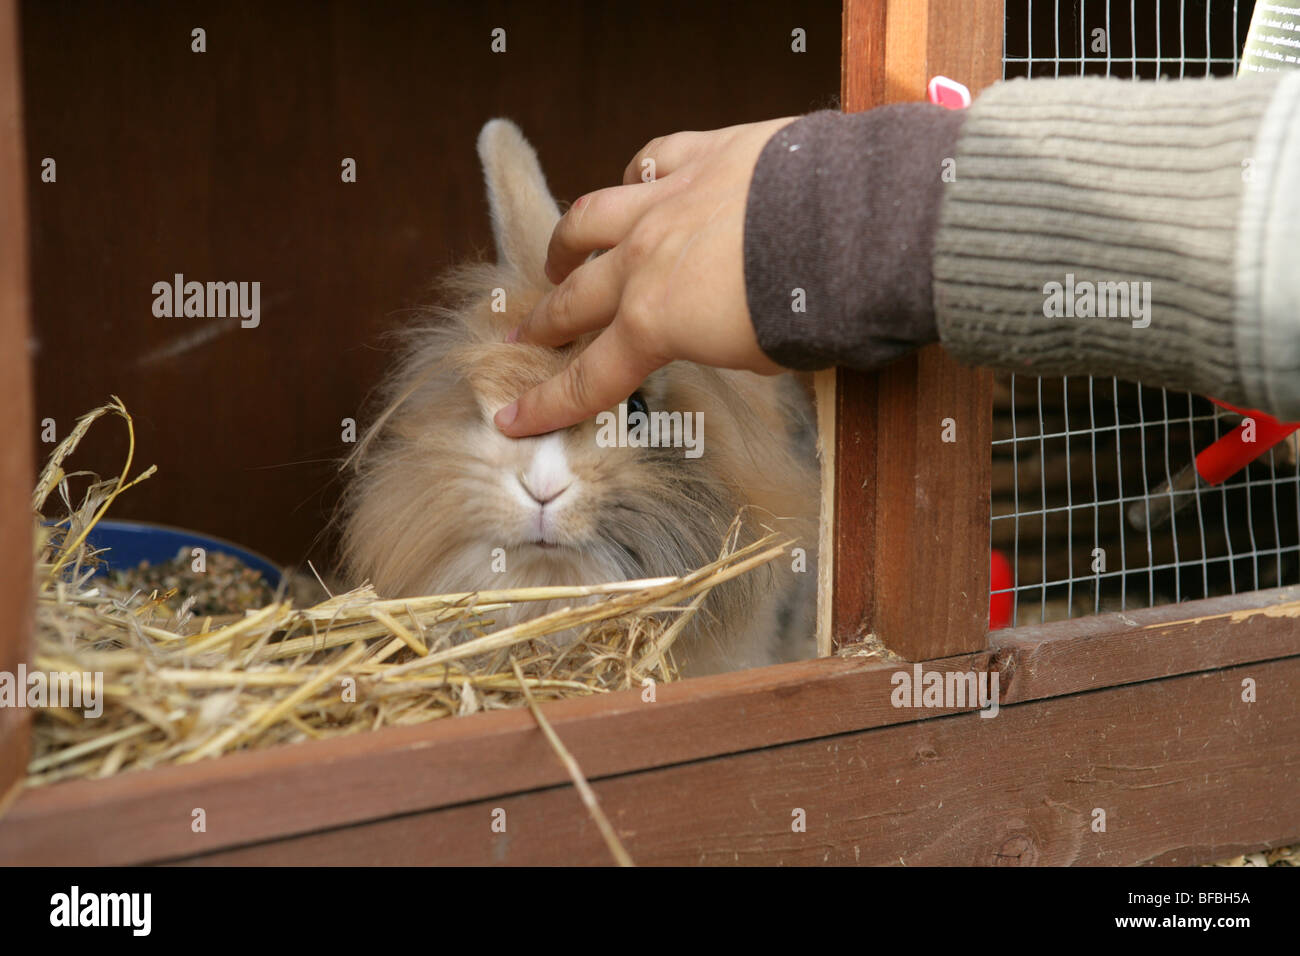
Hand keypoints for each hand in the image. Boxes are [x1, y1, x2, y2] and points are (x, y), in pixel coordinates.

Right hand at [494, 117, 797, 436]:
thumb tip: (714, 329)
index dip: (546, 404)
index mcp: (653, 324)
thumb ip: (719, 345)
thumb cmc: (814, 309)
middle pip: (574, 299)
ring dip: (566, 246)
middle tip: (522, 339)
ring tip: (557, 260)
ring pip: (589, 220)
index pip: (587, 378)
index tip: (511, 419)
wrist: (850, 228)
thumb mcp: (760, 358)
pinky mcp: (701, 155)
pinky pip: (649, 163)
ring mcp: (666, 202)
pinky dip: (635, 182)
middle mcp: (643, 261)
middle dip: (542, 326)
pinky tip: (634, 189)